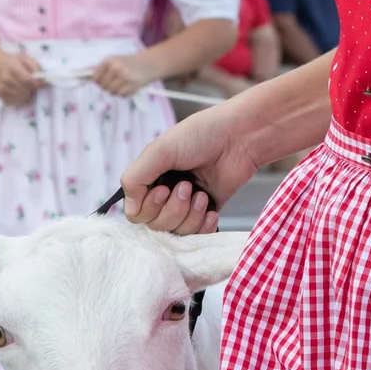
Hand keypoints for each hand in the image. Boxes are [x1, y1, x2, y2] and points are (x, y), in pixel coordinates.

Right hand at [0, 48, 42, 106]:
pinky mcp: (0, 96)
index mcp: (13, 68)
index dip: (38, 84)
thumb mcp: (25, 58)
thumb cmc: (12, 61)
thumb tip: (43, 78)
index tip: (44, 84)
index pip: (28, 80)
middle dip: (34, 89)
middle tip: (35, 85)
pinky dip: (21, 99)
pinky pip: (16, 102)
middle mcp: (6, 80)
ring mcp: (2, 89)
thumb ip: (35, 66)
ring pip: (22, 98)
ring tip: (27, 88)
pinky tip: (21, 92)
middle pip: (26, 90)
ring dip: (28, 95)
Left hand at [92, 54, 154, 97]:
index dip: (98, 81)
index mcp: (109, 61)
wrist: (149, 64)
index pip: (95, 77)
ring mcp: (124, 77)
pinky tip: (129, 86)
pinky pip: (121, 95)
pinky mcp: (132, 85)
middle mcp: (116, 68)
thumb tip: (78, 76)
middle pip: (103, 86)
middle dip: (108, 86)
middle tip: (116, 81)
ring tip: (123, 84)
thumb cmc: (128, 63)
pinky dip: (124, 93)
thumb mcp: (113, 61)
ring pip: (111, 92)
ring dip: (116, 91)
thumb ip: (99, 69)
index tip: (104, 80)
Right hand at [121, 102, 260, 233]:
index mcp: (152, 177)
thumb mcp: (160, 149)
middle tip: (187, 187)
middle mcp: (167, 192)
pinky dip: (203, 225)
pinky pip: (197, 235)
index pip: (136, 212)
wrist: (241, 137)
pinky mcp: (208, 212)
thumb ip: (135, 177)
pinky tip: (210, 209)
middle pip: (156, 225)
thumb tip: (129, 208)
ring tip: (202, 195)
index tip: (163, 189)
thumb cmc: (202, 135)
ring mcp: (188, 204)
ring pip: (176, 232)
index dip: (148, 207)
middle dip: (172, 209)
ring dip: (189, 215)